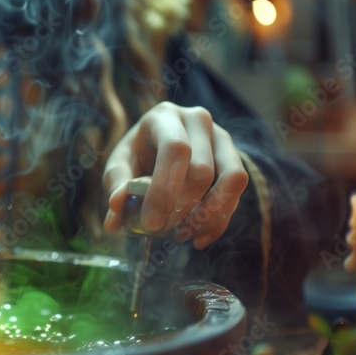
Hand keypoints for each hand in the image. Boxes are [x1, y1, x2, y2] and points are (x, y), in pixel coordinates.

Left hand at [102, 102, 248, 249]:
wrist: (160, 145)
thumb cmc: (137, 155)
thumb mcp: (120, 164)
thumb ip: (116, 184)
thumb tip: (117, 205)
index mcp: (164, 116)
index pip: (174, 149)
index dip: (165, 189)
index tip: (151, 223)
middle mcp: (197, 120)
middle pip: (203, 169)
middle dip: (183, 207)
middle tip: (162, 230)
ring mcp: (221, 136)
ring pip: (232, 177)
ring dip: (209, 215)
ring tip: (183, 236)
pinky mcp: (235, 156)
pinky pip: (238, 189)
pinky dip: (221, 220)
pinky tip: (199, 238)